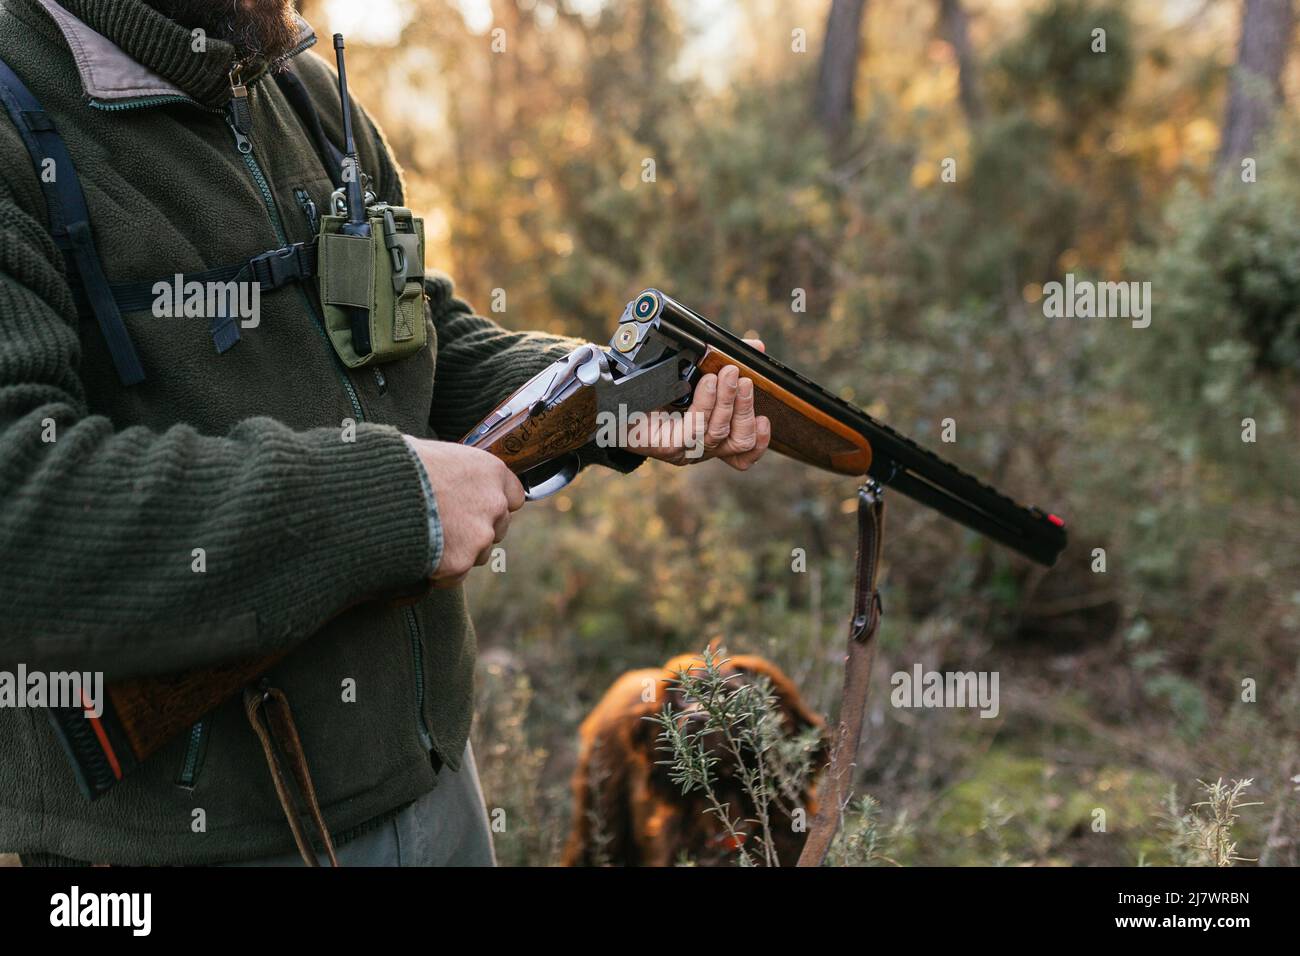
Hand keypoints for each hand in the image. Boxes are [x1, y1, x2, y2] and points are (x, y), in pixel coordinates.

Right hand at [403, 437, 524, 587]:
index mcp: (491, 471)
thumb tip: (445, 477)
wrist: (375, 490)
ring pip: (477, 554)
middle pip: (496, 528)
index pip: (513, 496)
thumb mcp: (433, 454)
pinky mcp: (459, 562)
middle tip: (443, 527)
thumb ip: (453, 472)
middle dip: (474, 531)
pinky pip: (454, 574)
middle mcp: (494, 504)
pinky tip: (417, 554)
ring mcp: (479, 536)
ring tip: (424, 539)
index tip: (475, 508)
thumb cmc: (397, 464)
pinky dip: (438, 571)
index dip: (492, 504)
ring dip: (458, 552)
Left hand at [627, 338, 771, 470]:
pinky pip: (695, 428)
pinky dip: (706, 403)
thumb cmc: (652, 384)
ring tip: (726, 374)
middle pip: (739, 442)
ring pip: (719, 433)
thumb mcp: (695, 370)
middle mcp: (701, 446)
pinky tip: (706, 383)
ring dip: (727, 401)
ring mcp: (685, 449)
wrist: (609, 393)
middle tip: (743, 379)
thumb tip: (757, 347)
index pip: (743, 453)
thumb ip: (726, 362)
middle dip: (745, 408)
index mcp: (711, 433)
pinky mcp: (668, 446)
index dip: (760, 441)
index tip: (767, 418)